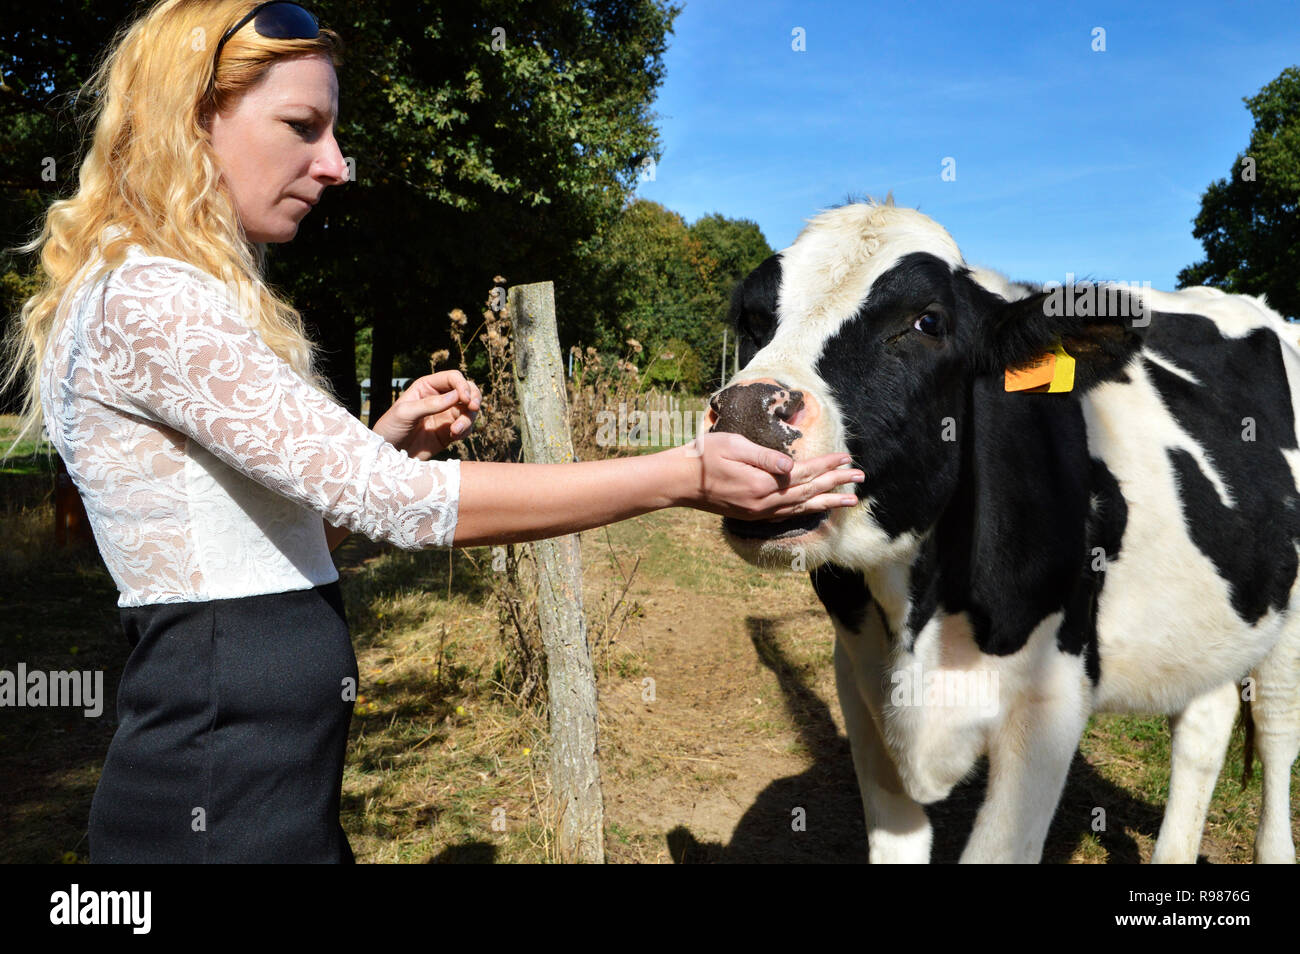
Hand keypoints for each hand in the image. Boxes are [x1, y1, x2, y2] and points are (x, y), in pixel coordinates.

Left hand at [371, 371, 481, 459]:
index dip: (462, 385)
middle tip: (473, 408)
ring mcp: (446, 415)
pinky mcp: (450, 432)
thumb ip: (430, 404)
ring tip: (456, 431)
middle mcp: (440, 398)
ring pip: (469, 410)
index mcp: (427, 387)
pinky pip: (466, 427)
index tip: (465, 399)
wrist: (389, 454)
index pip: (452, 378)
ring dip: (468, 419)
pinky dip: (465, 431)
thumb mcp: (405, 413)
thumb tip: (456, 396)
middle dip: (474, 397)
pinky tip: (454, 437)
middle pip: (467, 390)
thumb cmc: (391, 428)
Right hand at [674, 431, 862, 518]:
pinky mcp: (754, 515)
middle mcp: (765, 502)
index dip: (827, 465)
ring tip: (850, 500)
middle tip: (860, 478)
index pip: (804, 473)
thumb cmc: (705, 457)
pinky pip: (788, 514)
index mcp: (762, 483)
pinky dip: (807, 510)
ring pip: (802, 507)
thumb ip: (763, 457)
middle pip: (809, 492)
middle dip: (837, 484)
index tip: (847, 458)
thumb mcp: (733, 446)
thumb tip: (790, 466)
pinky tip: (817, 507)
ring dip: (828, 502)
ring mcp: (759, 512)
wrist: (680, 482)